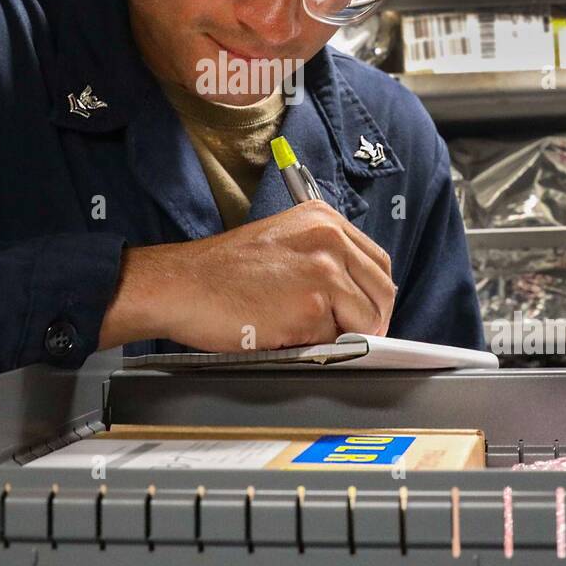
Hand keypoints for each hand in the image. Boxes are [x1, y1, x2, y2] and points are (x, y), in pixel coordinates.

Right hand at [98, 200, 395, 352]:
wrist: (182, 284)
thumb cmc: (223, 272)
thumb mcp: (284, 243)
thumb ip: (324, 258)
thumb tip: (357, 297)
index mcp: (324, 219)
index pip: (377, 263)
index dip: (372, 295)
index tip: (362, 314)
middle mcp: (330, 238)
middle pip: (383, 292)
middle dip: (370, 321)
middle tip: (347, 337)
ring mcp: (324, 271)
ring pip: (367, 320)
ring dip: (344, 335)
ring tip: (307, 333)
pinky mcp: (312, 305)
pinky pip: (336, 341)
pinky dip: (316, 347)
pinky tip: (286, 335)